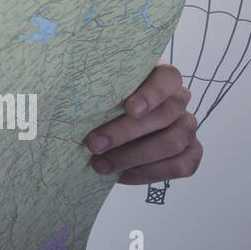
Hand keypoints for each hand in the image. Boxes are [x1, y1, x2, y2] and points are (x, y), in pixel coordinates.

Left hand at [83, 60, 200, 184]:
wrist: (108, 130)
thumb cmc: (101, 102)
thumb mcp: (96, 87)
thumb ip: (91, 85)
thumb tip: (60, 88)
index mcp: (161, 76)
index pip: (168, 78)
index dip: (151, 93)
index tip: (128, 107)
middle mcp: (179, 99)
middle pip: (166, 115)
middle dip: (126, 132)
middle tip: (93, 144)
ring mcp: (187, 126)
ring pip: (172, 142)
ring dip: (133, 156)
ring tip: (100, 164)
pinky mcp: (190, 152)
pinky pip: (181, 165)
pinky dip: (149, 172)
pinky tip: (121, 173)